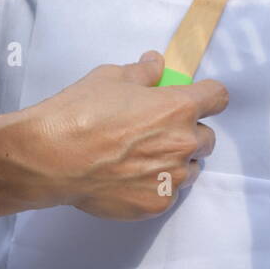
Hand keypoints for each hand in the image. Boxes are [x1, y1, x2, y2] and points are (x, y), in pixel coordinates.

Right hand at [22, 50, 228, 220]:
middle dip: (188, 132)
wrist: (51, 158)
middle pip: (207, 138)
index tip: (197, 99)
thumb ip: (142, 72)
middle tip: (158, 132)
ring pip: (191, 168)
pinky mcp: (156, 203)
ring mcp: (171, 177)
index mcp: (178, 107)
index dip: (207, 96)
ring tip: (142, 158)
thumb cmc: (79, 113)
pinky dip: (156, 185)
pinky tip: (129, 178)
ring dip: (176, 161)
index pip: (218, 98)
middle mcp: (182, 143)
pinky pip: (169, 193)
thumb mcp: (110, 78)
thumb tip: (155, 64)